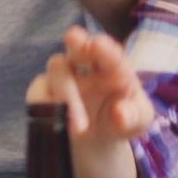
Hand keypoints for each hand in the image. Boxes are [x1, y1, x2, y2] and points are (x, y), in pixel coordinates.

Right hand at [30, 24, 152, 145]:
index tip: (96, 44)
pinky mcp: (42, 93)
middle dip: (76, 40)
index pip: (109, 53)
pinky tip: (59, 125)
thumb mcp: (138, 122)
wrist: (97, 138)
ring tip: (80, 127)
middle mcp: (84, 65)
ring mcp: (61, 77)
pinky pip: (38, 94)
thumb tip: (120, 113)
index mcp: (113, 65)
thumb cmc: (122, 121)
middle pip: (76, 44)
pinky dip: (46, 106)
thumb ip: (133, 116)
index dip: (103, 48)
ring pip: (57, 70)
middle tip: (74, 38)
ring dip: (67, 95)